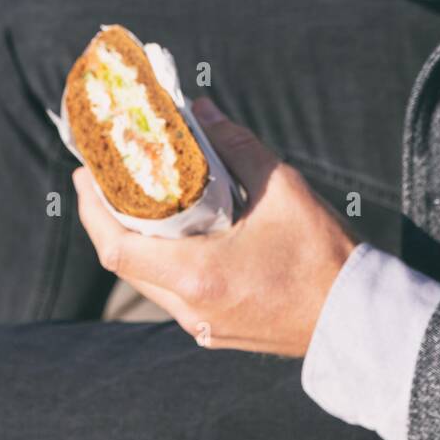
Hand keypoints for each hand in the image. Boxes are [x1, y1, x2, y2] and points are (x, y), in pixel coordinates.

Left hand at [73, 98, 356, 355]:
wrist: (356, 318)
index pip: (117, 248)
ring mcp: (203, 325)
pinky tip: (176, 233)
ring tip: (135, 198)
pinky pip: (174, 293)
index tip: (83, 175)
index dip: (92, 210)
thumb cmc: (322, 255)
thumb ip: (235, 144)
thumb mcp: (280, 186)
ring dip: (136, 240)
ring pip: (149, 281)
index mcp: (197, 274)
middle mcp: (191, 307)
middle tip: (104, 177)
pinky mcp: (217, 330)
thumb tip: (201, 109)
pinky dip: (164, 260)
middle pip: (126, 264)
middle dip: (108, 218)